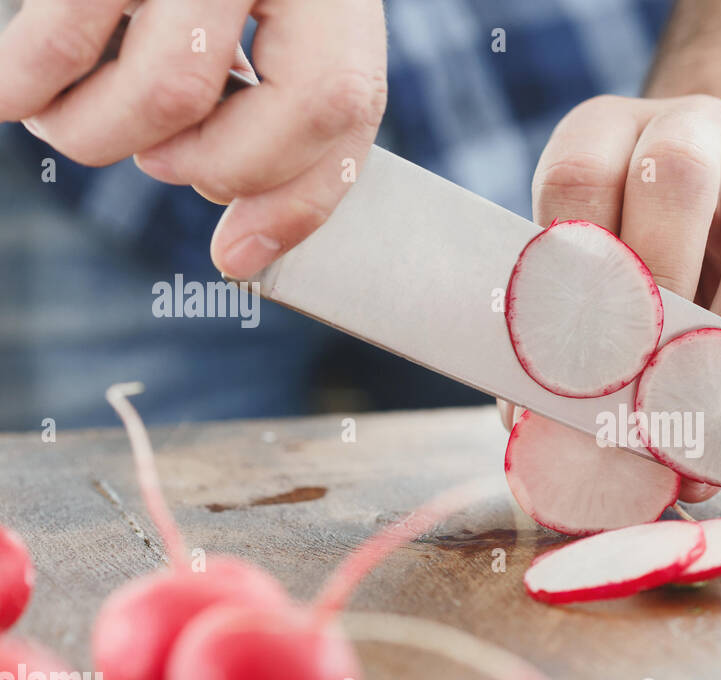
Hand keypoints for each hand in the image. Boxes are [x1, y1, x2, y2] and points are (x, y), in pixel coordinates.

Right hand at [0, 0, 386, 278]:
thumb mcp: (303, 34)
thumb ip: (293, 133)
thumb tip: (242, 258)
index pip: (338, 108)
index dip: (291, 197)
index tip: (235, 254)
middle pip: (246, 109)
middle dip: (182, 166)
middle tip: (159, 156)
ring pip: (160, 87)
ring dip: (100, 135)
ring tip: (76, 126)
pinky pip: (60, 30)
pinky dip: (26, 83)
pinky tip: (12, 98)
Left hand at [500, 94, 720, 501]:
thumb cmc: (634, 251)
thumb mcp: (585, 259)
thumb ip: (562, 322)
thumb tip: (543, 419)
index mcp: (612, 132)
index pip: (581, 179)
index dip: (570, 270)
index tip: (564, 352)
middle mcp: (695, 135)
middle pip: (678, 180)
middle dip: (655, 287)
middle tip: (635, 371)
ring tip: (696, 409)